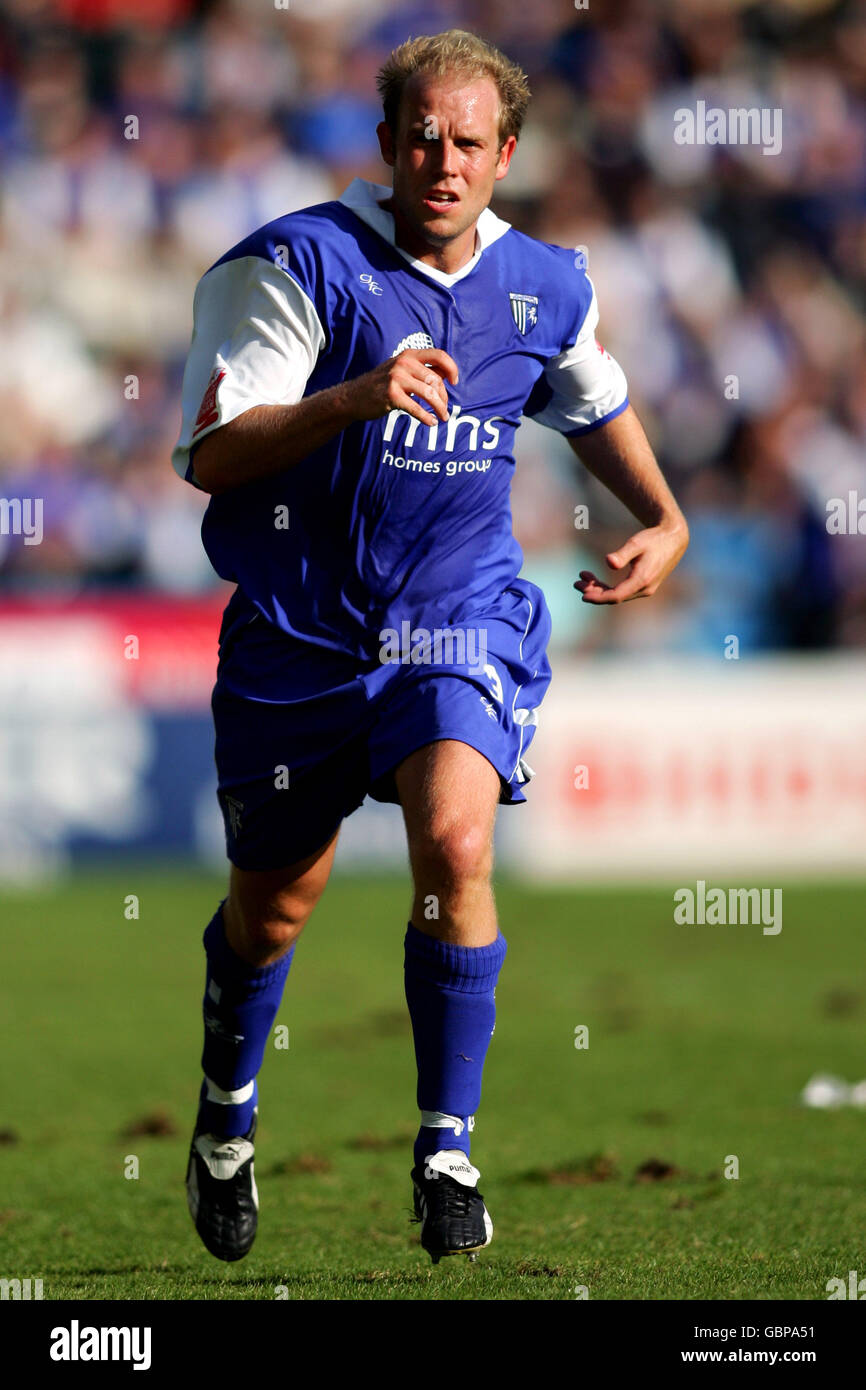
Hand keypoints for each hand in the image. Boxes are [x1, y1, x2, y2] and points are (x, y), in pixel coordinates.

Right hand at [343, 348, 458, 427]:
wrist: (353, 397)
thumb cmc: (381, 385)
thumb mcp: (400, 370)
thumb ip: (420, 370)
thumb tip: (446, 375)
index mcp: (409, 355)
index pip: (439, 356)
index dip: (451, 368)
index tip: (454, 382)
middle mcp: (404, 363)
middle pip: (436, 380)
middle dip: (444, 397)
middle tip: (444, 409)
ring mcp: (397, 378)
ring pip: (429, 394)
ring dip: (439, 408)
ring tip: (443, 417)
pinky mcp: (392, 395)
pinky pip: (416, 408)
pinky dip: (426, 418)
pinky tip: (431, 423)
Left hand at [574, 519, 687, 603]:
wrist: (674, 539)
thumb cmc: (654, 538)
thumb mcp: (637, 543)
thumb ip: (623, 554)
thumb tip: (608, 562)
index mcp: (642, 580)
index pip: (616, 596)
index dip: (598, 597)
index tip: (583, 594)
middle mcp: (645, 589)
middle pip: (614, 597)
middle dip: (594, 592)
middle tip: (576, 583)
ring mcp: (645, 589)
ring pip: (618, 595)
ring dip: (599, 588)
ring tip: (582, 577)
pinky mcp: (643, 585)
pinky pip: (622, 591)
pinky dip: (607, 586)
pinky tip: (594, 578)